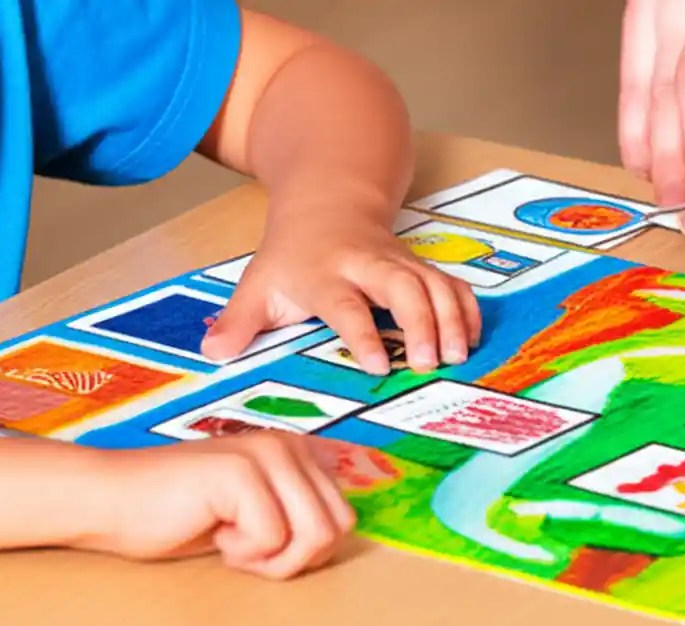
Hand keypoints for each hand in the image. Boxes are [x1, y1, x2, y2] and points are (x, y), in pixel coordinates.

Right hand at [89, 433, 356, 579]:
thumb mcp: (257, 513)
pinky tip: (210, 528)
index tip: (261, 537)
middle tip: (244, 545)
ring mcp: (268, 454)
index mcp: (299, 451)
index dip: (305, 548)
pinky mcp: (242, 472)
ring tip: (230, 538)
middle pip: (338, 528)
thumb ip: (299, 513)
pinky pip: (272, 539)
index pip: (344, 517)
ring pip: (316, 535)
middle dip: (294, 556)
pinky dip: (242, 553)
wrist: (112, 501)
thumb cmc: (180, 515)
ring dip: (271, 557)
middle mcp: (290, 444)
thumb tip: (340, 533)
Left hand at [200, 210, 481, 374]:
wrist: (329, 201)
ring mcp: (400, 263)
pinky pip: (451, 283)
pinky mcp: (422, 266)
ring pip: (433, 283)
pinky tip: (472, 339)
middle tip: (429, 361)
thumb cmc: (293, 255)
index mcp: (325, 274)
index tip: (378, 365)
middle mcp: (367, 265)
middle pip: (401, 286)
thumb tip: (212, 354)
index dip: (363, 333)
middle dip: (420, 321)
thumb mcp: (258, 283)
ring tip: (457, 356)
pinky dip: (466, 309)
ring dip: (450, 318)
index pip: (345, 304)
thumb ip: (238, 322)